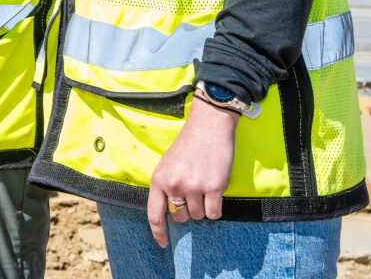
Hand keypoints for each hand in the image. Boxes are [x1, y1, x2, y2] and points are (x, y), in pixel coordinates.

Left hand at [146, 97, 237, 246]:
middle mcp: (173, 185)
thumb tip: (171, 212)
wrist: (208, 127)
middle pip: (179, 217)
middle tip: (193, 192)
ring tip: (204, 183)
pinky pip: (214, 213)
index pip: (154, 214)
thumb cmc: (188, 146)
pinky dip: (216, 207)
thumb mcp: (167, 165)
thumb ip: (166, 187)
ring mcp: (193, 186)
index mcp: (158, 179)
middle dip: (187, 211)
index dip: (158, 232)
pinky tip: (215, 190)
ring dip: (203, 206)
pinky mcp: (213, 187)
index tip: (163, 243)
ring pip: (198, 215)